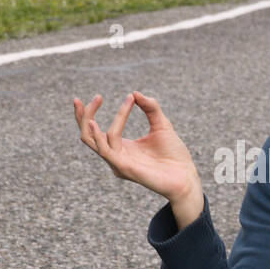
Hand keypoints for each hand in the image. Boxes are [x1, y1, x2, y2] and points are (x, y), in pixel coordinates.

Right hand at [73, 91, 200, 203]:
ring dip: (92, 118)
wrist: (186, 176)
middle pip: (87, 135)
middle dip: (83, 115)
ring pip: (94, 140)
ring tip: (97, 100)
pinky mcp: (124, 168)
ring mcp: (117, 163)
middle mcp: (115, 156)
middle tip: (91, 97)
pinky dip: (98, 135)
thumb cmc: (174, 155)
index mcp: (121, 147)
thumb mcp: (162, 124)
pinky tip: (95, 123)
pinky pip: (106, 150)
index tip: (107, 96)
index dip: (93, 113)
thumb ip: (150, 108)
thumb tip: (135, 93)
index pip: (97, 130)